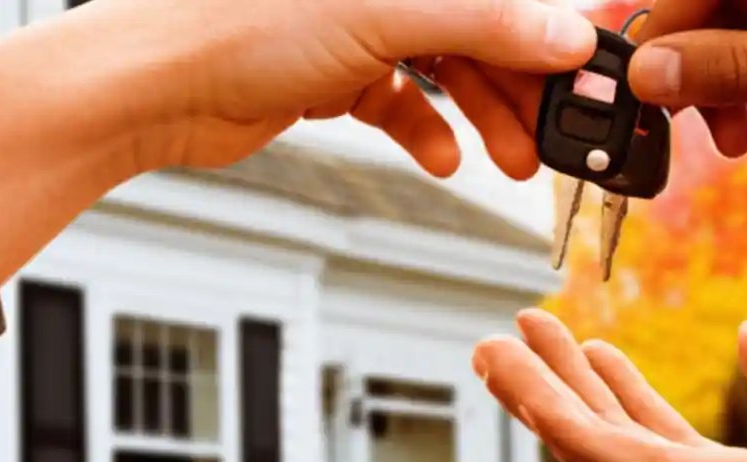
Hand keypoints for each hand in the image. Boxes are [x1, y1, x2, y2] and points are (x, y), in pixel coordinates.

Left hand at [77, 0, 595, 177]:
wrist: (158, 86)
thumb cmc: (239, 26)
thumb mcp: (383, 16)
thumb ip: (484, 21)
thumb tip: (566, 34)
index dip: (549, 36)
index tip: (587, 81)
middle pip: (484, 34)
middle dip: (522, 89)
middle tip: (554, 139)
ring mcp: (362, 28)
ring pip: (450, 74)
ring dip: (486, 120)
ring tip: (509, 161)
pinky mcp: (340, 74)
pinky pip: (406, 104)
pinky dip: (428, 133)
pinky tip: (440, 158)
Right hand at [473, 310, 746, 461]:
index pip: (659, 441)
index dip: (614, 391)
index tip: (584, 342)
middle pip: (611, 447)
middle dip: (558, 393)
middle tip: (512, 337)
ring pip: (594, 454)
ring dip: (541, 398)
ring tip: (497, 342)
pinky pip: (610, 458)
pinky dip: (560, 416)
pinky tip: (528, 373)